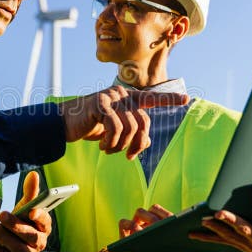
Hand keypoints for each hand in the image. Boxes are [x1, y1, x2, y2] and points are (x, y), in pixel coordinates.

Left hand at [0, 171, 50, 251]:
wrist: (8, 244)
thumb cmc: (20, 222)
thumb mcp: (24, 207)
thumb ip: (30, 192)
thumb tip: (33, 173)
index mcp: (44, 227)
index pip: (45, 222)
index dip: (39, 216)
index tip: (31, 211)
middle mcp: (39, 243)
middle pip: (30, 236)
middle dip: (16, 225)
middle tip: (2, 214)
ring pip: (16, 247)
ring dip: (1, 234)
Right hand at [59, 86, 188, 158]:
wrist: (64, 124)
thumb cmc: (91, 127)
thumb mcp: (114, 131)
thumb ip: (132, 133)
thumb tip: (148, 142)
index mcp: (128, 99)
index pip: (153, 98)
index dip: (170, 99)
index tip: (187, 99)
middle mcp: (122, 94)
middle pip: (143, 122)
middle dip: (138, 143)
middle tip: (129, 156)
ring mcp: (111, 97)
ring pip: (130, 127)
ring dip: (121, 145)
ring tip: (109, 150)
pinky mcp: (100, 104)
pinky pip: (115, 127)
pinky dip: (111, 142)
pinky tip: (102, 145)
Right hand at [100, 204, 172, 251]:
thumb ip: (160, 248)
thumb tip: (169, 241)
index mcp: (155, 226)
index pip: (164, 215)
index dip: (169, 216)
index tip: (175, 221)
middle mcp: (145, 221)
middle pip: (153, 209)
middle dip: (161, 215)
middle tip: (164, 225)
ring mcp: (133, 224)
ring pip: (140, 212)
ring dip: (148, 218)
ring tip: (153, 229)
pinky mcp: (122, 230)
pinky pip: (125, 222)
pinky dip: (132, 226)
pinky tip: (137, 235)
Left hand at [189, 182, 251, 251]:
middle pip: (244, 230)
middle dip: (231, 221)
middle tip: (219, 213)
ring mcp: (246, 244)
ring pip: (228, 236)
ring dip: (214, 229)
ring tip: (202, 220)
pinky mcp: (237, 245)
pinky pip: (220, 242)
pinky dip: (206, 238)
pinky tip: (191, 234)